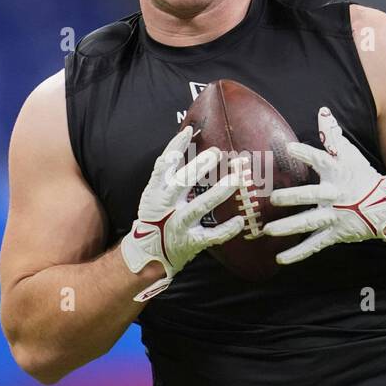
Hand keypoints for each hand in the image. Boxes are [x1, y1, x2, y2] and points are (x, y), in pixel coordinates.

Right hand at [120, 125, 245, 300]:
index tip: (188, 131)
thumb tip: (186, 142)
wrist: (146, 254)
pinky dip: (225, 230)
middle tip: (217, 152)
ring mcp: (177, 225)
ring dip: (217, 193)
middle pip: (182, 183)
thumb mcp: (155, 194)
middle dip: (199, 167)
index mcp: (156, 192)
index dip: (174, 147)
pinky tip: (239, 221)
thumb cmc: (155, 219)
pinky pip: (210, 236)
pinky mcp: (189, 242)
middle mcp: (165, 207)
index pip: (163, 165)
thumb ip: (168, 174)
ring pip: (198, 208)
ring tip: (236, 180)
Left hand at [263, 107, 385, 264]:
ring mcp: (334, 216)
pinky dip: (297, 253)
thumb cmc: (362, 176)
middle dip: (291, 196)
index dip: (305, 153)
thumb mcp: (349, 155)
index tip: (288, 148)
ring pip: (308, 222)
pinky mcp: (335, 233)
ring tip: (268, 231)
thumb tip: (322, 112)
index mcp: (336, 173)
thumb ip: (333, 136)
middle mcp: (334, 195)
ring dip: (288, 227)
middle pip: (310, 195)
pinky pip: (314, 244)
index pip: (319, 159)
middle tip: (273, 197)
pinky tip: (280, 258)